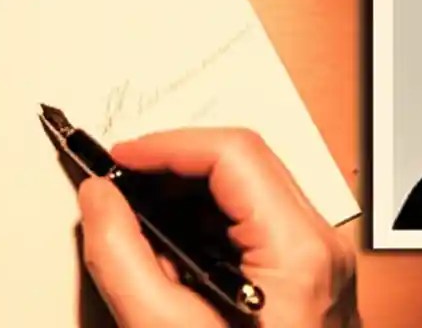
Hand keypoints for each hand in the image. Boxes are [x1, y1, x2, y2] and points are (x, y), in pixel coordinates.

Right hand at [77, 128, 358, 327]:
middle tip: (122, 183)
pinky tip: (171, 254)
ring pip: (249, 187)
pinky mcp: (308, 276)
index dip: (167, 146)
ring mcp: (320, 261)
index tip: (120, 160)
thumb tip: (100, 197)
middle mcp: (320, 248)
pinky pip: (255, 221)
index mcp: (298, 252)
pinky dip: (206, 223)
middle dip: (173, 165)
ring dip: (188, 193)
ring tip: (140, 223)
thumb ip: (121, 255)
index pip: (232, 153)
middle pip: (244, 161)